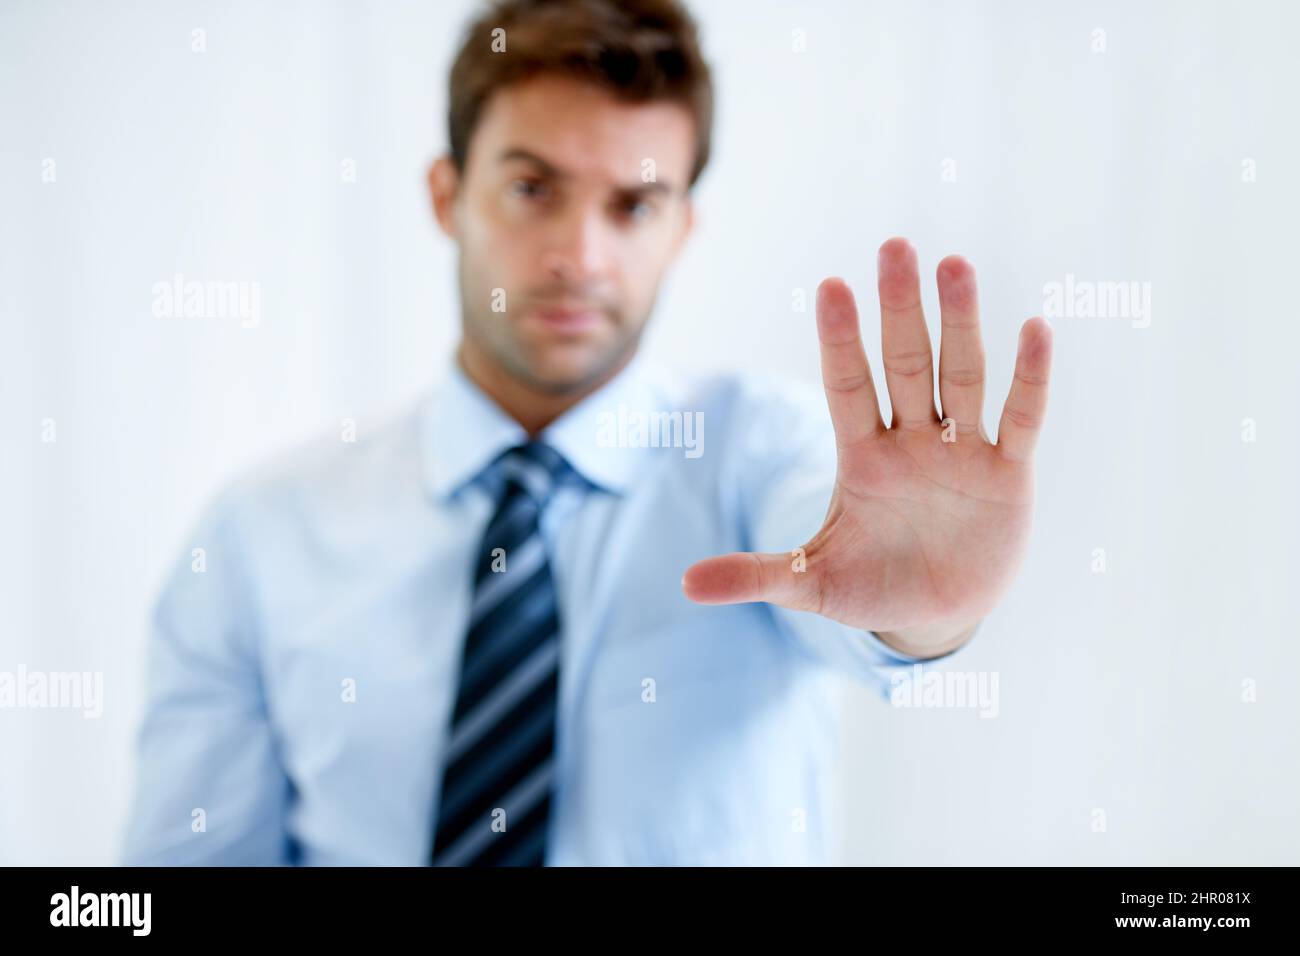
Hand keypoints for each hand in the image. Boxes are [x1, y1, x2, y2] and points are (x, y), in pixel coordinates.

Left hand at [681, 238, 1052, 653]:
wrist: (934, 613)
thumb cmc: (870, 587)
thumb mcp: (811, 583)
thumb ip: (756, 576)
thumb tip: (685, 585)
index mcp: (862, 457)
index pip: (847, 387)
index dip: (841, 341)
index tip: (831, 286)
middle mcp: (911, 441)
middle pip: (906, 365)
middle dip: (901, 310)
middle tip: (895, 247)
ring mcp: (960, 452)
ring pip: (961, 377)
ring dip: (961, 324)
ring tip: (955, 266)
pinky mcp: (1007, 474)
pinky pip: (1020, 418)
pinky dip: (1030, 379)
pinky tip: (1034, 329)